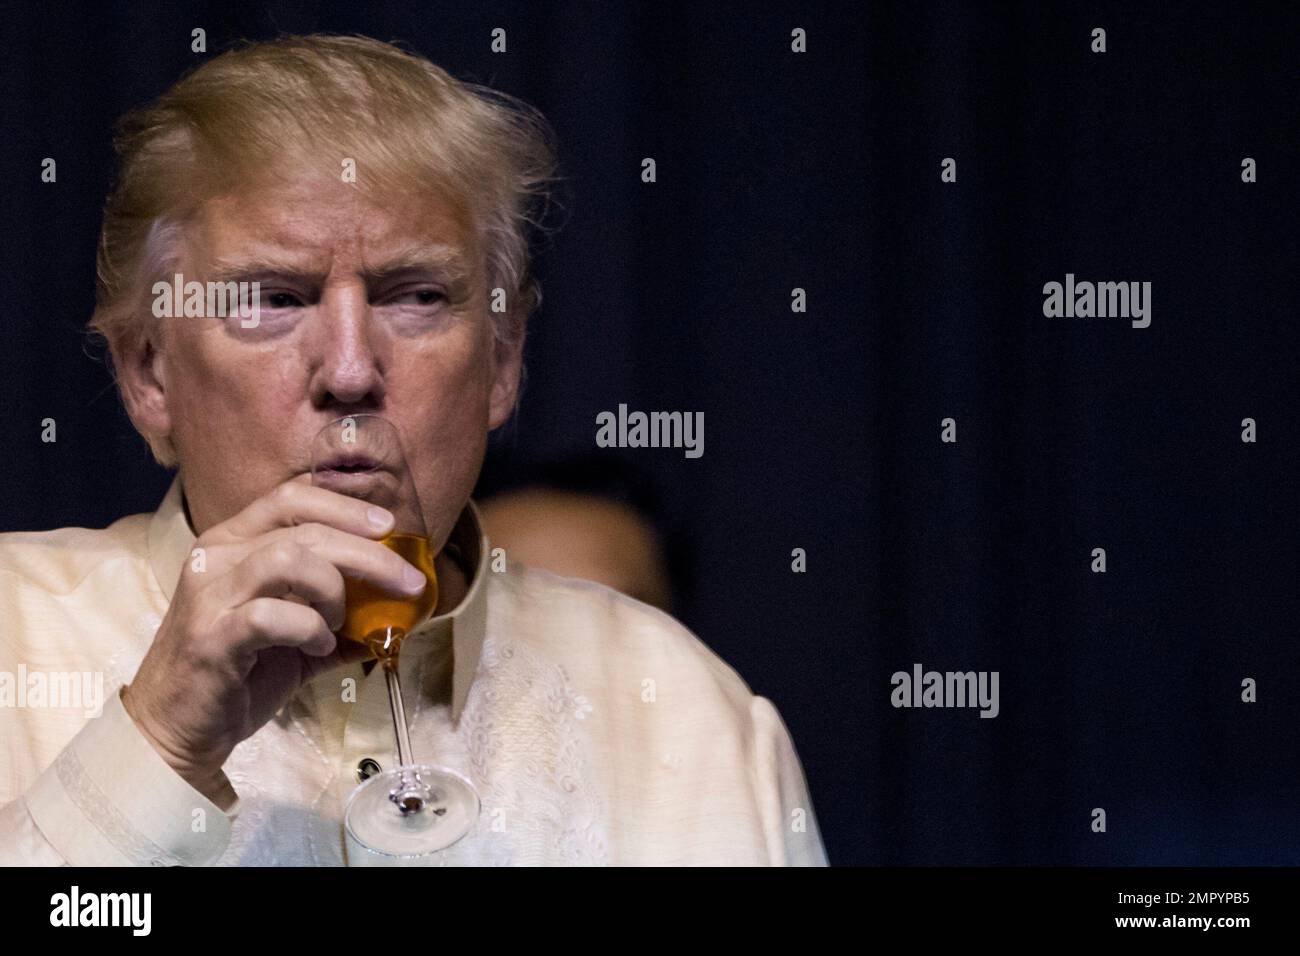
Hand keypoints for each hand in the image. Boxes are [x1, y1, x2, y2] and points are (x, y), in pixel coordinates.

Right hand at [121, 477, 429, 807]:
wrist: (176, 728)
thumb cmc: (237, 675)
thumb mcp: (296, 638)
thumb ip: (341, 619)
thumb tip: (400, 614)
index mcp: (233, 543)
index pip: (290, 498)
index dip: (344, 506)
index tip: (388, 526)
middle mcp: (216, 557)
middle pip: (303, 528)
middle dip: (366, 551)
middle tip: (407, 579)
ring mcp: (209, 594)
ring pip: (286, 558)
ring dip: (332, 588)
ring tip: (340, 620)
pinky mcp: (210, 637)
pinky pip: (271, 615)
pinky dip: (310, 628)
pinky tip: (319, 646)